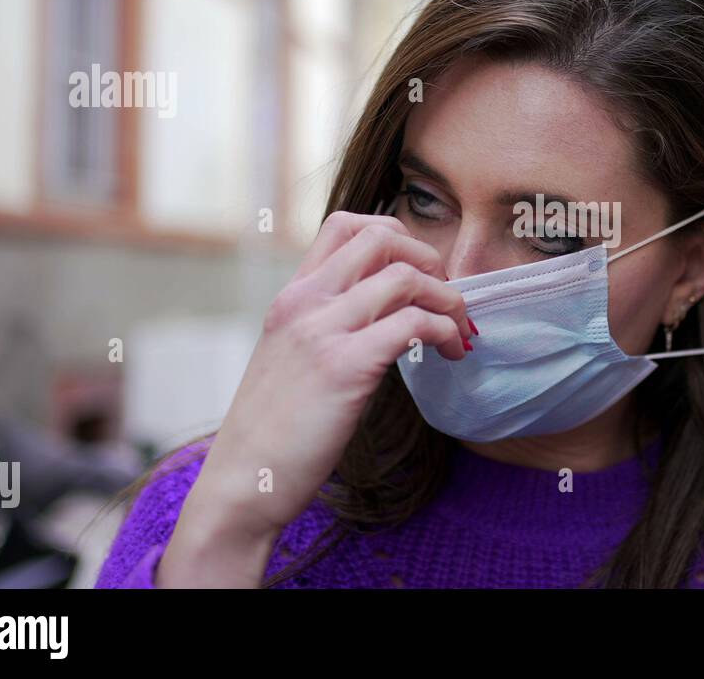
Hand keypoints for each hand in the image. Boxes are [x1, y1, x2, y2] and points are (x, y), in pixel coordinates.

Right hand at [158, 211, 473, 585]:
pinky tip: (451, 354)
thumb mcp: (292, 358)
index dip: (396, 236)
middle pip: (382, 237)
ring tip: (459, 331)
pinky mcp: (345, 367)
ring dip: (449, 299)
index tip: (420, 273)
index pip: (345, 224)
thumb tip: (386, 313)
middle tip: (447, 299)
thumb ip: (327, 325)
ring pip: (406, 277)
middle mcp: (305, 303)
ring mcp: (322, 331)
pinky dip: (445, 331)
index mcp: (292, 297)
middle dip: (430, 260)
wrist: (243, 480)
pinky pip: (413, 324)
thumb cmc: (274, 429)